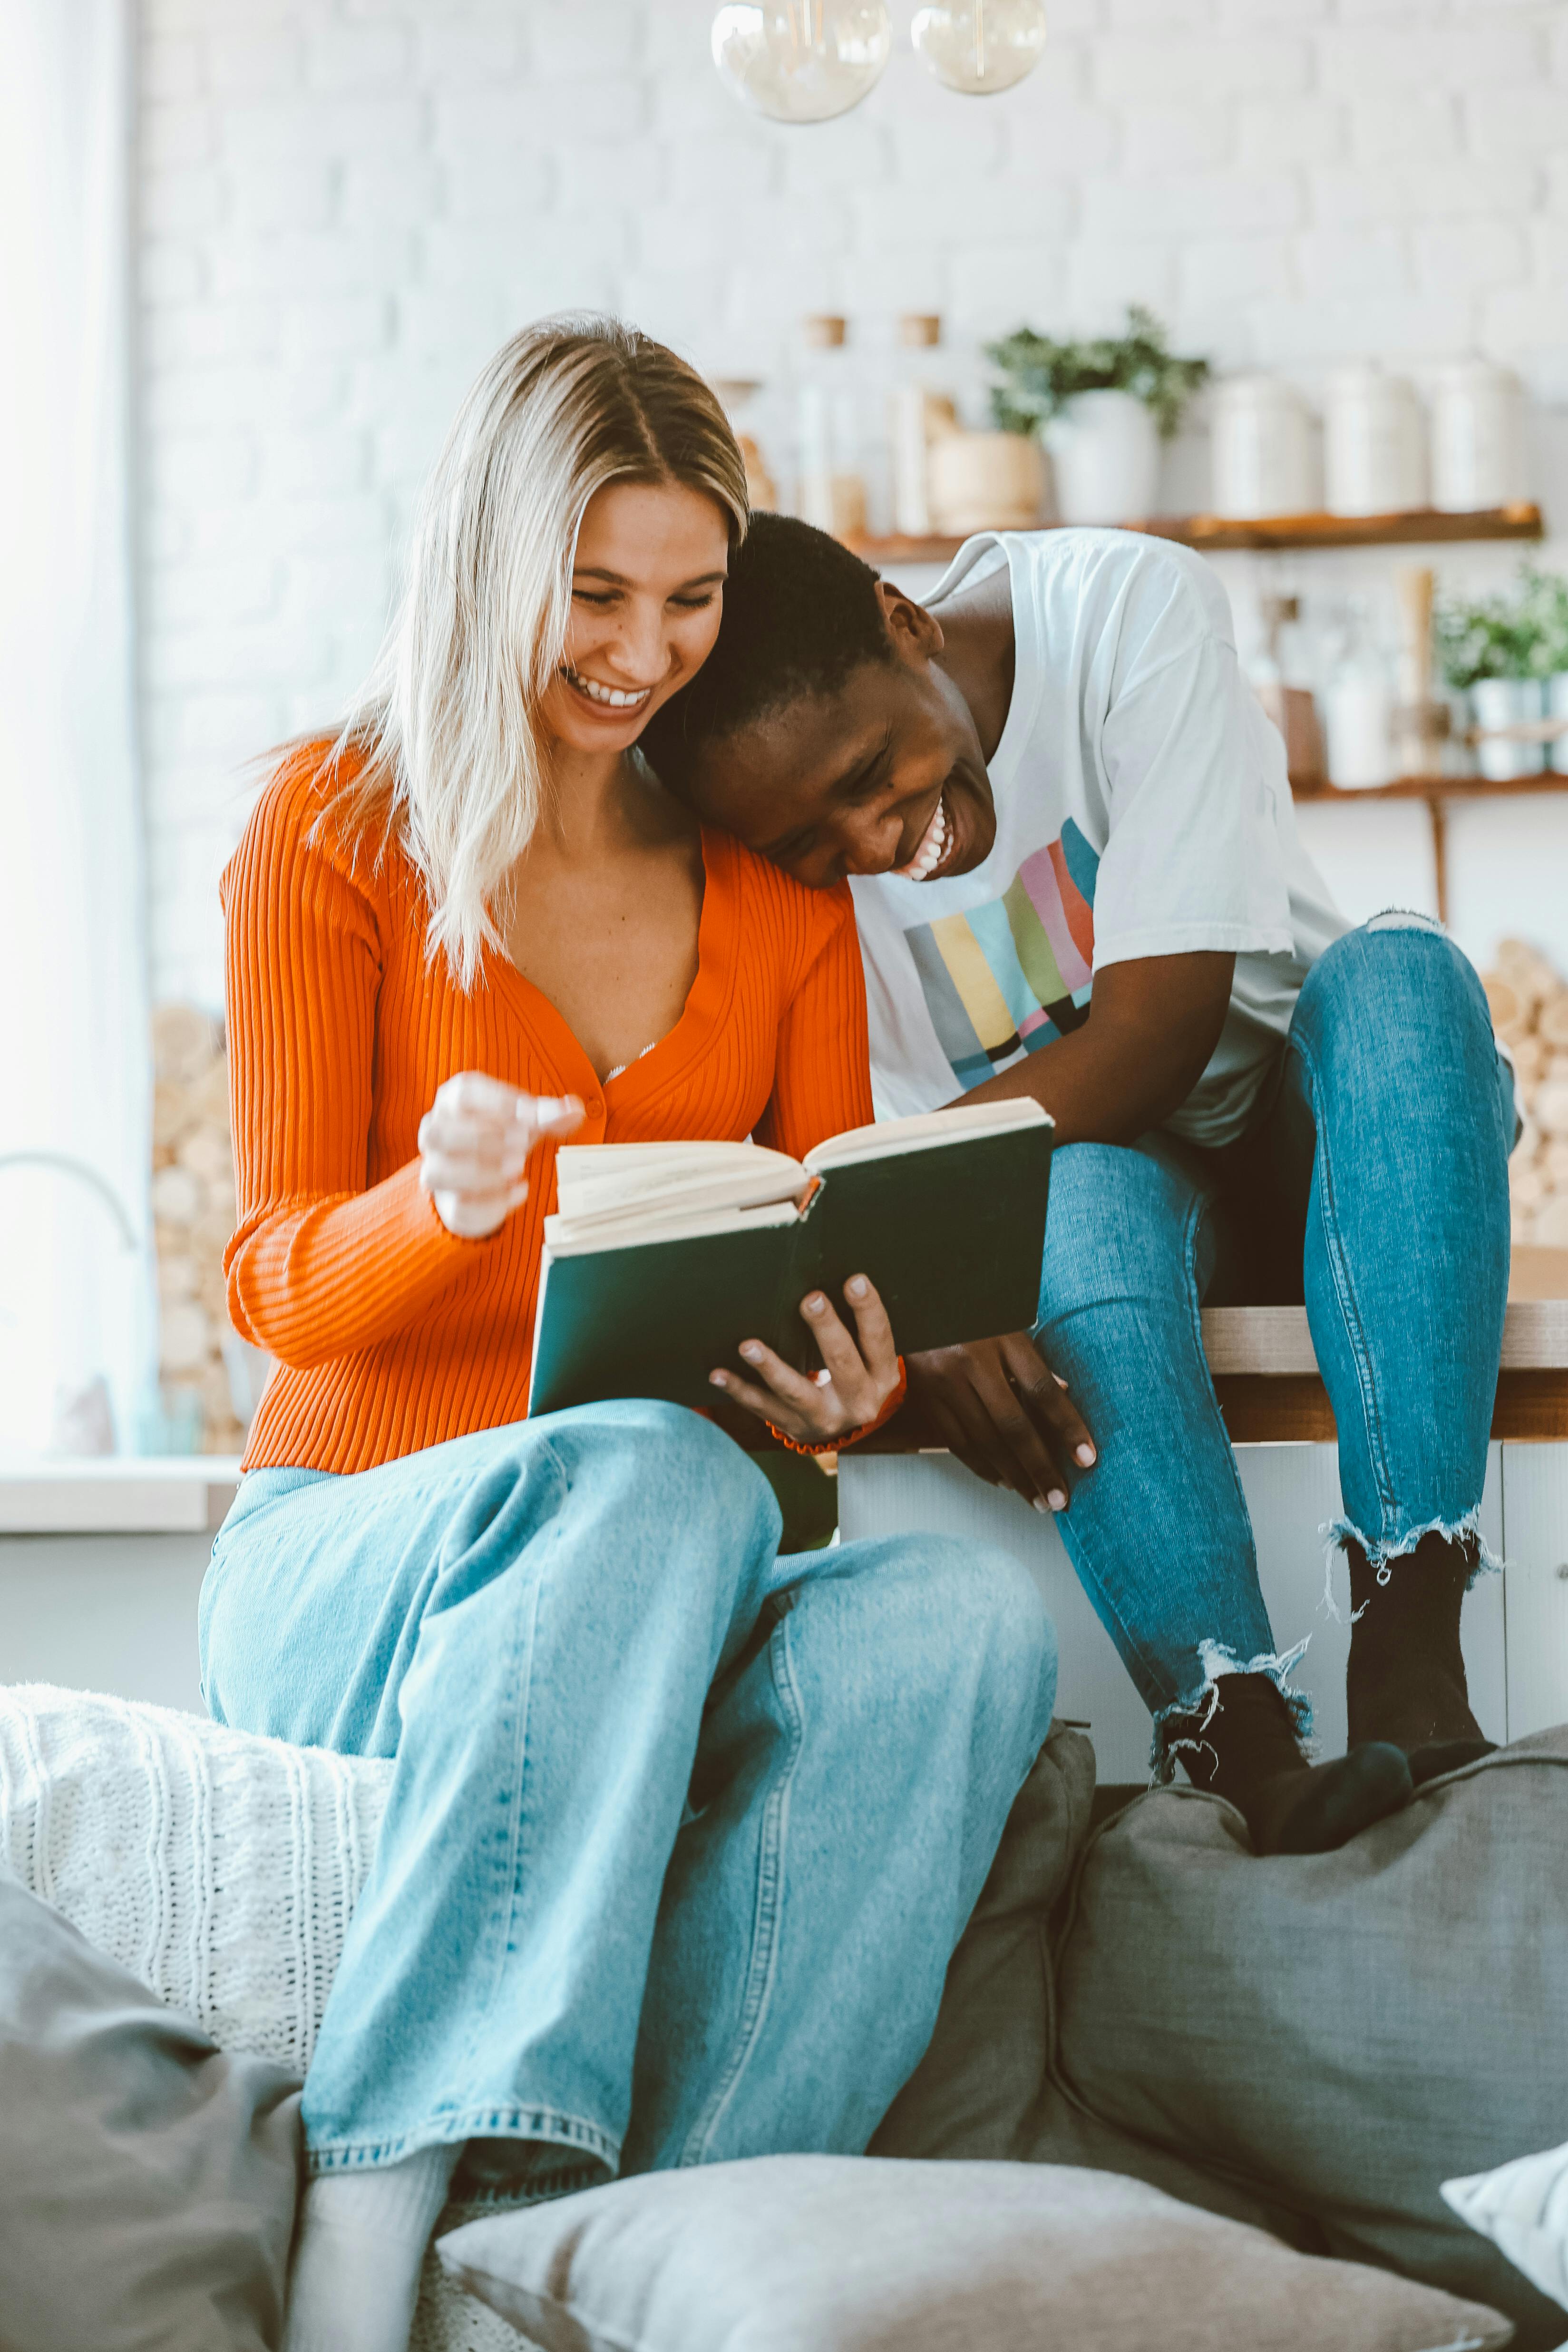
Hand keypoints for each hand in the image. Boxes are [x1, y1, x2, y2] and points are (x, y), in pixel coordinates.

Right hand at [418, 1071, 582, 1238]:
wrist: (489, 1174)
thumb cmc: (504, 1134)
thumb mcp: (527, 1119)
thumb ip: (548, 1115)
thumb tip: (574, 1110)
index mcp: (453, 1100)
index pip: (464, 1094)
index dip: (498, 1106)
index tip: (531, 1119)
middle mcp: (435, 1132)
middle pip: (440, 1133)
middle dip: (483, 1140)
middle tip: (522, 1145)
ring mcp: (436, 1170)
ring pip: (439, 1173)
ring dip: (481, 1173)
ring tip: (518, 1168)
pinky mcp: (449, 1204)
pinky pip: (459, 1207)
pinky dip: (493, 1202)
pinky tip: (520, 1191)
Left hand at [709, 1274, 899, 1446]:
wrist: (844, 1429)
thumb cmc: (855, 1376)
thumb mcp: (869, 1360)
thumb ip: (856, 1329)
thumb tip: (826, 1279)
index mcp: (881, 1376)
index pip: (878, 1339)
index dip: (868, 1310)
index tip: (855, 1280)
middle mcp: (858, 1401)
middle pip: (842, 1362)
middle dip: (826, 1329)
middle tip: (810, 1300)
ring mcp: (824, 1418)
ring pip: (796, 1391)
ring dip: (771, 1367)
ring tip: (748, 1346)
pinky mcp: (794, 1426)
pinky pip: (763, 1407)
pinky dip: (739, 1390)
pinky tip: (718, 1374)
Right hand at [904, 1332, 1096, 1513]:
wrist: (912, 1304)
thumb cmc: (971, 1315)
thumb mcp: (1006, 1326)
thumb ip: (1032, 1362)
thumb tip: (1065, 1393)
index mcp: (1002, 1338)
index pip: (1043, 1390)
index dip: (1068, 1427)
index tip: (1087, 1459)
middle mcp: (971, 1362)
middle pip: (1013, 1425)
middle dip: (1040, 1467)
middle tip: (1060, 1499)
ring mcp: (944, 1382)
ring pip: (984, 1441)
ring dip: (1014, 1476)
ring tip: (1037, 1499)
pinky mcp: (926, 1398)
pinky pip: (958, 1443)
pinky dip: (983, 1467)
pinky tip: (1004, 1482)